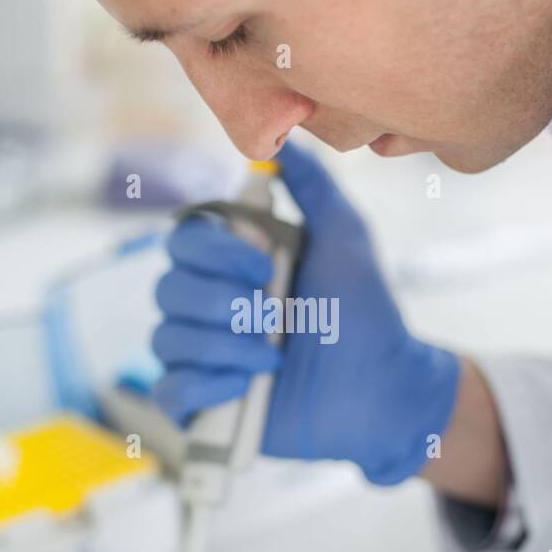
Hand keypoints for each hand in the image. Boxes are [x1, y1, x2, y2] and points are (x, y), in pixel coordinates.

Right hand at [152, 140, 460, 483]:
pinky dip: (203, 387)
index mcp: (234, 265)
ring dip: (224, 345)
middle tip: (275, 314)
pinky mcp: (206, 405)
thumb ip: (314, 187)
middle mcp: (211, 306)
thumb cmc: (367, 313)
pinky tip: (246, 386)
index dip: (217, 252)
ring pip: (167, 338)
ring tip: (274, 356)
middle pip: (169, 288)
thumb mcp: (345, 238)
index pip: (185, 241)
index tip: (267, 264)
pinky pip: (170, 392)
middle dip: (223, 302)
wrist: (383, 387)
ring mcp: (205, 356)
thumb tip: (283, 146)